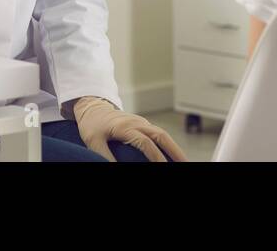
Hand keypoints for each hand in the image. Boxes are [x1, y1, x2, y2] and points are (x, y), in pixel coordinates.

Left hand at [71, 97, 187, 161]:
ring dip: (174, 147)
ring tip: (183, 162)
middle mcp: (136, 122)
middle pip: (161, 135)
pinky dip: (168, 144)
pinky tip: (172, 155)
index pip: (145, 143)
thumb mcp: (93, 142)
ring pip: (163, 134)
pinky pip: (159, 134)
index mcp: (125, 127)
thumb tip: (115, 168)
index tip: (163, 168)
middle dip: (175, 151)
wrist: (92, 108)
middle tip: (185, 164)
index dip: (155, 157)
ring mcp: (141, 122)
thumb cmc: (92, 126)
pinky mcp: (143, 124)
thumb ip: (105, 156)